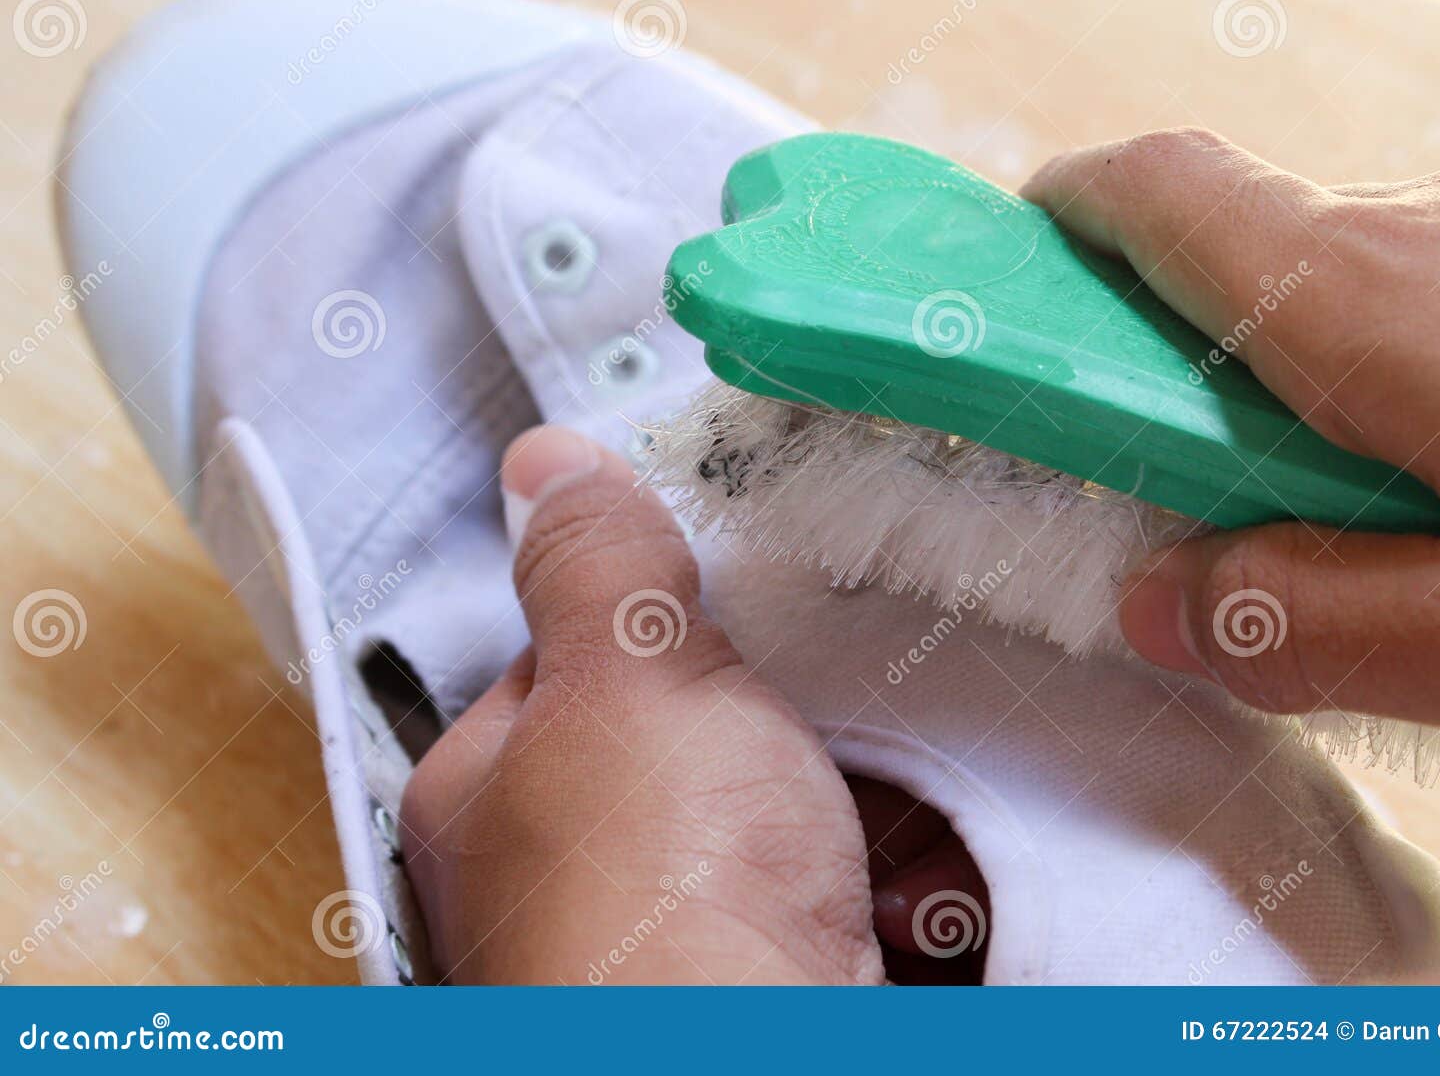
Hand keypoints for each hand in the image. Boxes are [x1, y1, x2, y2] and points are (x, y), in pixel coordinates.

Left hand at [400, 426, 989, 983]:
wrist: (753, 1064)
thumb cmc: (657, 892)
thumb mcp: (625, 680)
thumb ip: (596, 565)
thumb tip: (544, 458)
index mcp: (500, 788)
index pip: (582, 660)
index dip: (667, 623)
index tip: (750, 602)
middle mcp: (573, 875)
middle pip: (704, 742)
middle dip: (792, 722)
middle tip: (847, 701)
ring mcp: (676, 941)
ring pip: (790, 822)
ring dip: (861, 804)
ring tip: (889, 808)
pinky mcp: (771, 984)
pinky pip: (843, 903)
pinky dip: (890, 888)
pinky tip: (905, 897)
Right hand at [1023, 129, 1439, 755]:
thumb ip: (1308, 627)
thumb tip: (1155, 605)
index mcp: (1373, 296)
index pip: (1161, 192)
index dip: (1066, 223)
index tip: (1021, 287)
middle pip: (1250, 253)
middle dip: (1193, 360)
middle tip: (1198, 502)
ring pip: (1357, 276)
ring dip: (1313, 379)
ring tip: (1363, 524)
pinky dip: (1407, 369)